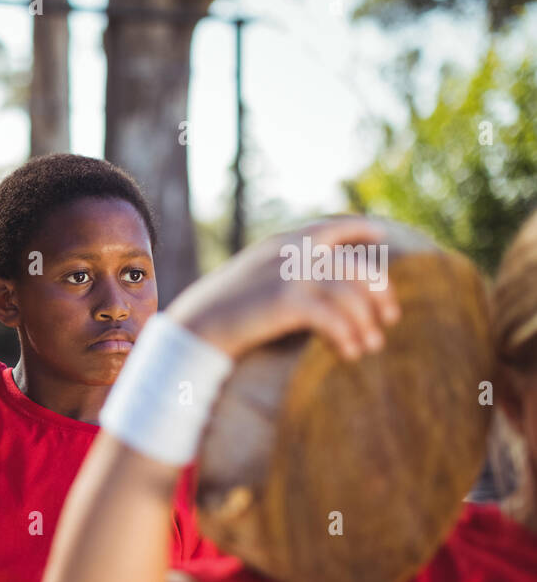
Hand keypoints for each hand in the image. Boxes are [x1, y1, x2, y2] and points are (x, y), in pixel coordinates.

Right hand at [166, 218, 400, 360]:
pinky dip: (347, 336)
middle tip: (390, 317)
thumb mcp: (249, 280)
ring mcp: (289, 273)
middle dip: (380, 292)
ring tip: (370, 346)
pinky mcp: (286, 300)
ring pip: (351, 293)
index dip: (361, 230)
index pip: (332, 227)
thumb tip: (307, 288)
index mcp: (281, 243)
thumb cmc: (219, 313)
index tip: (381, 239)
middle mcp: (290, 252)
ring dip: (366, 323)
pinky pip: (334, 317)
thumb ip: (278, 272)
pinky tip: (349, 354)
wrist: (192, 327)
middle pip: (356, 265)